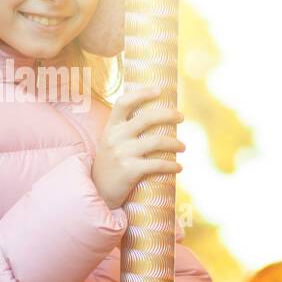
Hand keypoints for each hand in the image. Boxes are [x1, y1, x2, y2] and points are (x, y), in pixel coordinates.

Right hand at [91, 84, 185, 210]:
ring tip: (182, 147)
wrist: (98, 192)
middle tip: (181, 117)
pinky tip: (178, 168)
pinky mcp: (129, 171)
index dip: (141, 93)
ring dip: (175, 143)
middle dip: (169, 115)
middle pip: (147, 118)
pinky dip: (172, 166)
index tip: (159, 90)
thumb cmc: (110, 165)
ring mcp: (122, 154)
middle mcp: (115, 137)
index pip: (123, 102)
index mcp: (111, 128)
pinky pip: (157, 164)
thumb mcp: (111, 143)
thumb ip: (126, 130)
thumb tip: (155, 118)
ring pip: (156, 141)